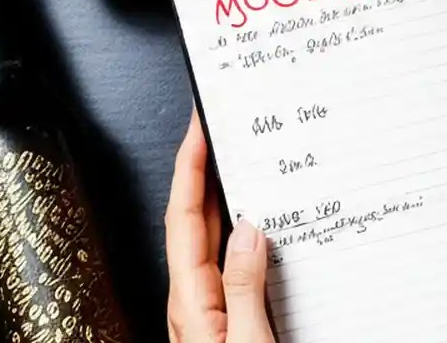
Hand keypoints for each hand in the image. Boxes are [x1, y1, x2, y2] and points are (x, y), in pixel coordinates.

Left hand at [166, 109, 273, 341]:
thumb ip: (245, 287)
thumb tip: (246, 228)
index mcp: (192, 301)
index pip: (184, 217)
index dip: (189, 166)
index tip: (198, 126)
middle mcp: (194, 302)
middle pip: (192, 221)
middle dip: (202, 169)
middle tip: (219, 128)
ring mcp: (208, 311)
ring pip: (211, 240)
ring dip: (222, 198)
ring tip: (239, 162)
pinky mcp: (228, 320)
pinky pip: (230, 263)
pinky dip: (242, 233)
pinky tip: (262, 226)